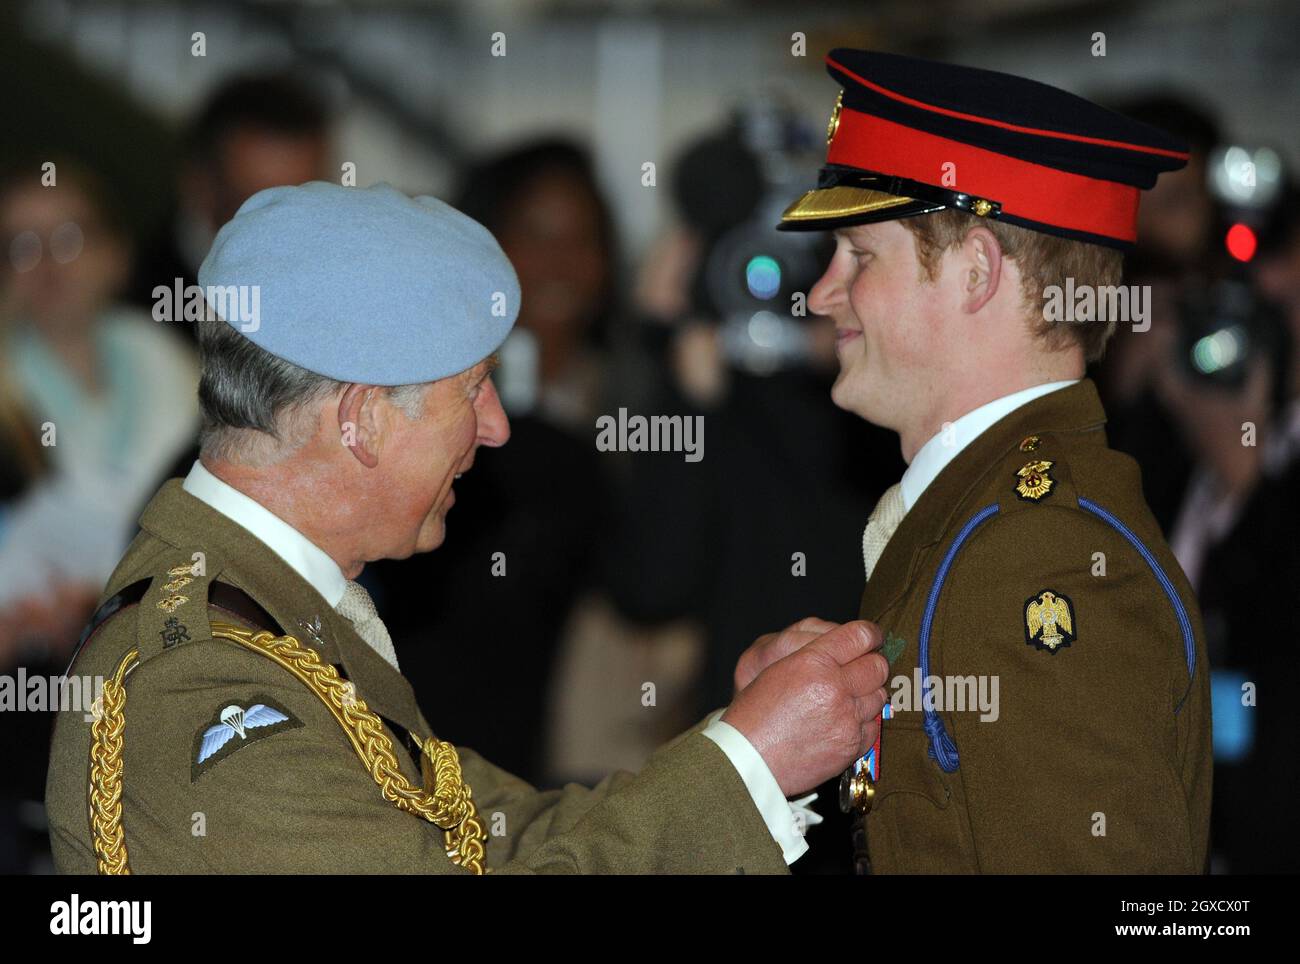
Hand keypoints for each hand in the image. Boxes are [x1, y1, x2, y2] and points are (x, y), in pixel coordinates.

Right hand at [722, 620, 888, 796]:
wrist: (749, 759)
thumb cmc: (756, 714)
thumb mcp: (777, 668)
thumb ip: (816, 654)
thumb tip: (848, 648)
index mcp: (813, 662)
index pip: (860, 636)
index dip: (870, 634)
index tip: (872, 638)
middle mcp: (834, 688)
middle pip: (878, 666)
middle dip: (872, 664)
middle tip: (862, 668)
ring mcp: (846, 718)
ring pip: (879, 695)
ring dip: (868, 693)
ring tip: (849, 697)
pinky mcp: (851, 745)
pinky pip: (874, 725)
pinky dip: (864, 721)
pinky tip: (845, 720)